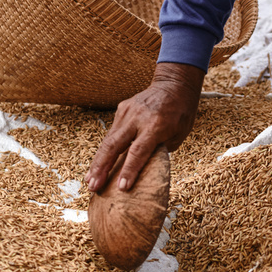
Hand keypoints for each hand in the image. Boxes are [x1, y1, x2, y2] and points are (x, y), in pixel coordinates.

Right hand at [85, 62, 204, 192]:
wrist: (174, 84)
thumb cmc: (181, 112)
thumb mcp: (179, 134)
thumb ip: (160, 149)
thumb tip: (144, 168)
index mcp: (156, 125)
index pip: (138, 152)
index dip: (129, 170)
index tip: (121, 187)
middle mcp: (138, 118)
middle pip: (114, 146)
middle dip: (102, 168)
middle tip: (93, 186)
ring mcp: (127, 112)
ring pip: (108, 140)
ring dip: (98, 162)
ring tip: (90, 181)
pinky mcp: (121, 109)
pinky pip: (112, 133)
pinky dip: (105, 150)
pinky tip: (98, 165)